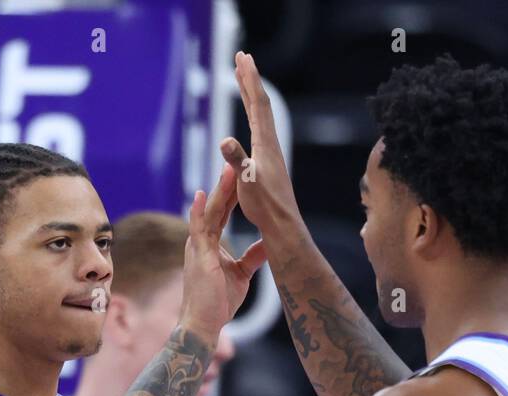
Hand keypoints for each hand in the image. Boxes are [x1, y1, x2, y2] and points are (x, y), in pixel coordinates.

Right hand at [179, 164, 268, 337]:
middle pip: (215, 207)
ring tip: (227, 169)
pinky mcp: (197, 256)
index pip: (221, 214)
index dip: (230, 195)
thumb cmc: (219, 302)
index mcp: (210, 244)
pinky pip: (198, 230)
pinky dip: (198, 212)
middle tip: (234, 162)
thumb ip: (252, 257)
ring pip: (208, 212)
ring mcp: (197, 247)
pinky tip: (200, 195)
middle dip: (225, 186)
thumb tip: (268, 244)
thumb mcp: (241, 275)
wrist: (204, 323)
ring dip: (218, 191)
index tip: (240, 177)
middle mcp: (201, 241)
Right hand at [219, 51, 303, 234]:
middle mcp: (270, 144)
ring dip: (250, 96)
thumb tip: (224, 140)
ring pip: (259, 117)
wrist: (283, 225)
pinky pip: (258, 131)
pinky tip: (250, 119)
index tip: (243, 58)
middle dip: (249, 80)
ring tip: (243, 81)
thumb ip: (237, 160)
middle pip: (259, 104)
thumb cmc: (265, 206)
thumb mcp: (247, 182)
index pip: (258, 104)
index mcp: (265, 144)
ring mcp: (269, 153)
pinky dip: (252, 117)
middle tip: (242, 58)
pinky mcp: (267, 163)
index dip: (250, 80)